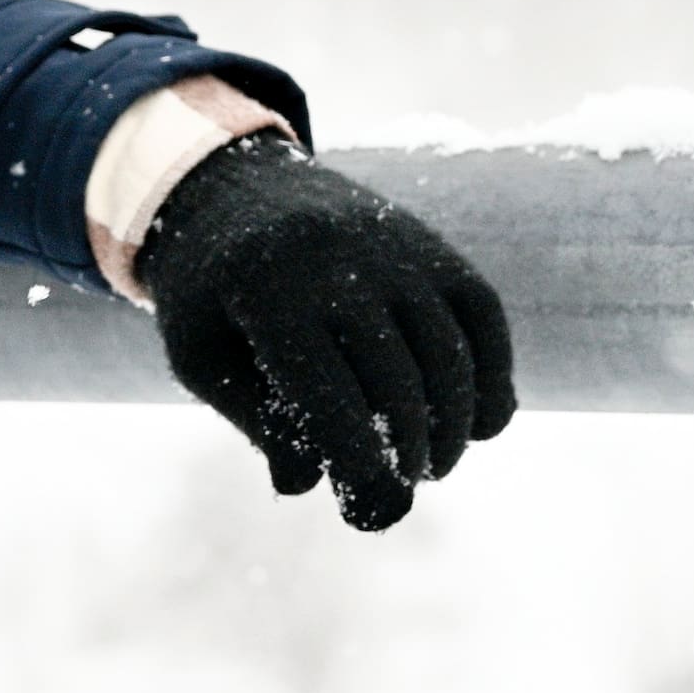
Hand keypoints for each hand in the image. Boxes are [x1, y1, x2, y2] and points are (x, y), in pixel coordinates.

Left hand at [130, 135, 514, 528]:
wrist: (234, 183)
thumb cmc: (210, 291)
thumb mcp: (200, 354)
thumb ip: (254, 419)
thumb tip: (305, 485)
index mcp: (266, 288)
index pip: (327, 393)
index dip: (357, 462)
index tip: (368, 509)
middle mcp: (338, 258)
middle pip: (398, 379)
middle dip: (408, 453)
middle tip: (399, 491)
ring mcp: (393, 245)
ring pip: (449, 351)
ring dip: (453, 426)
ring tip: (433, 464)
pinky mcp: (430, 243)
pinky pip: (481, 313)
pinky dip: (493, 374)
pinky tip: (482, 423)